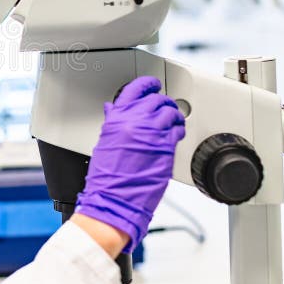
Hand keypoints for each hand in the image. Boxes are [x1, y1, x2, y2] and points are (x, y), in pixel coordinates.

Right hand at [74, 76, 185, 252]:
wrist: (114, 199)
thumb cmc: (106, 178)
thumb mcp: (104, 143)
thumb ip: (113, 123)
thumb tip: (114, 110)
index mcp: (117, 119)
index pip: (134, 90)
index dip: (147, 84)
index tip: (152, 84)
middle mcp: (134, 122)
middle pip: (155, 99)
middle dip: (161, 101)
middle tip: (163, 106)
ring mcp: (152, 134)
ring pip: (169, 112)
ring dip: (173, 114)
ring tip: (172, 120)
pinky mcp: (166, 148)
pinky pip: (178, 129)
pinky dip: (179, 128)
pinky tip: (177, 132)